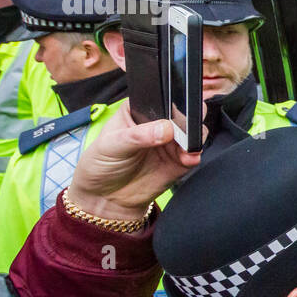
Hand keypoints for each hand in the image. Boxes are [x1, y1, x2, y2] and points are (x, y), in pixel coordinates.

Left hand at [66, 104, 199, 222]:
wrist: (105, 199)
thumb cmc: (101, 165)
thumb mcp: (111, 145)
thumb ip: (138, 136)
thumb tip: (166, 129)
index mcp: (139, 109)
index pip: (159, 97)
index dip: (169, 99)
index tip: (174, 110)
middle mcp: (158, 123)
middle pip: (182, 112)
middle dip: (188, 118)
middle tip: (183, 128)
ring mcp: (170, 142)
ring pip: (193, 132)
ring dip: (194, 137)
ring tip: (185, 147)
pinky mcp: (179, 161)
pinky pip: (194, 153)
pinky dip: (195, 154)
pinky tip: (188, 158)